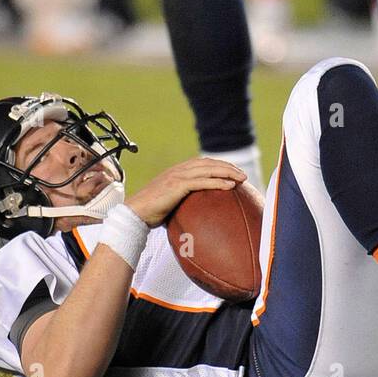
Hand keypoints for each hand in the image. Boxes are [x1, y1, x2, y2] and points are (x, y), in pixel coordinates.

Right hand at [126, 158, 246, 227]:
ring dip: (227, 172)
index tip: (232, 171)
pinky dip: (217, 182)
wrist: (135, 214)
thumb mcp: (169, 202)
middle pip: (209, 163)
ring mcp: (177, 176)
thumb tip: (194, 212)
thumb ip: (181, 200)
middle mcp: (178, 170)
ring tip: (241, 178)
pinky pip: (202, 182)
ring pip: (208, 169)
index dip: (219, 165)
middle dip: (227, 166)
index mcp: (177, 171)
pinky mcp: (177, 185)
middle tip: (242, 174)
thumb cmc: (151, 212)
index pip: (203, 163)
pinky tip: (229, 186)